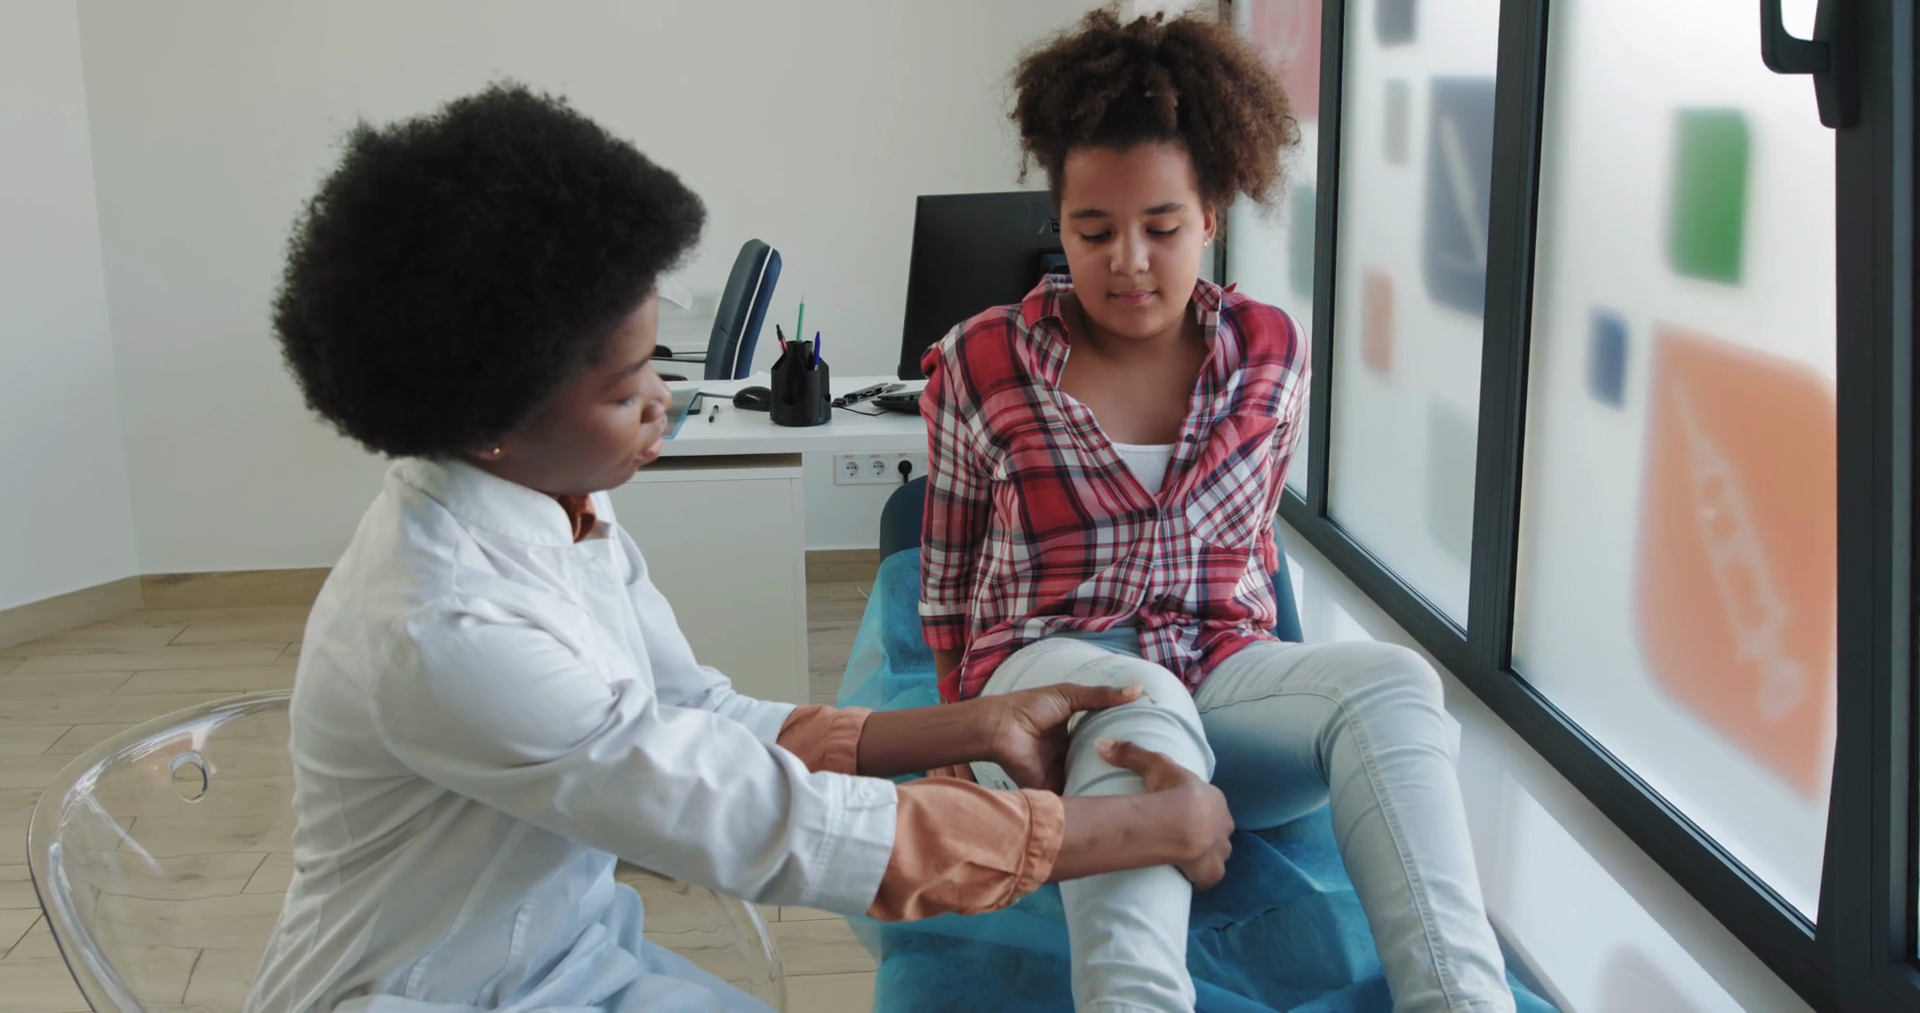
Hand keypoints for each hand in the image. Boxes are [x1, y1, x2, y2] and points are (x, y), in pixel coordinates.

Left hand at [985, 683, 1145, 792]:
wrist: (999, 728)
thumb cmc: (1030, 707)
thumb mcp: (1069, 695)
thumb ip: (1101, 696)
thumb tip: (1138, 689)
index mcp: (1074, 732)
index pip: (1103, 740)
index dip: (1122, 743)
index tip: (1149, 746)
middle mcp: (1070, 753)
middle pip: (1098, 763)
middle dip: (1118, 769)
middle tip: (1147, 777)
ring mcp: (1062, 772)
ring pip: (1088, 781)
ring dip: (1105, 786)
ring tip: (1137, 793)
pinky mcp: (1052, 787)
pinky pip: (1073, 796)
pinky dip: (1087, 801)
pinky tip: (1112, 807)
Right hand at [1099, 739, 1233, 889]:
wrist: (1181, 824)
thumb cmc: (1172, 792)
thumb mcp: (1153, 765)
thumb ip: (1130, 752)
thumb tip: (1102, 743)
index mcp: (1214, 800)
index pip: (1210, 805)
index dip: (1199, 810)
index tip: (1183, 813)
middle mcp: (1223, 825)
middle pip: (1218, 830)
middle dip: (1207, 833)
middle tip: (1184, 837)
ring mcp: (1220, 850)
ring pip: (1218, 854)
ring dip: (1207, 856)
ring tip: (1185, 859)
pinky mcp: (1213, 871)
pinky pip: (1210, 877)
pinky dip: (1201, 879)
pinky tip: (1188, 879)